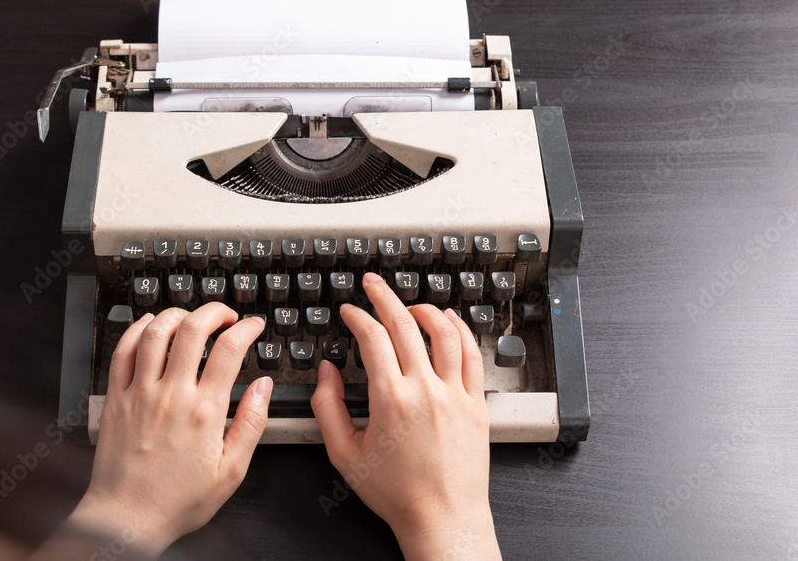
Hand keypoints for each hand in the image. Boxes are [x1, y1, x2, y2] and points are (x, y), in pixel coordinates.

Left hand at [68, 304, 271, 556]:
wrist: (126, 519)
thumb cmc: (177, 501)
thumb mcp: (231, 471)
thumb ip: (251, 423)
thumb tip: (263, 388)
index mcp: (204, 411)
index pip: (230, 349)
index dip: (247, 328)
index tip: (254, 326)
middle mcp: (171, 395)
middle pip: (193, 328)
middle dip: (215, 310)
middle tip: (226, 315)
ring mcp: (140, 393)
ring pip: (156, 332)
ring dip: (177, 314)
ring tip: (191, 317)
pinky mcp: (116, 399)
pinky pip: (123, 350)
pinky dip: (137, 329)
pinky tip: (149, 326)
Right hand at [311, 272, 500, 559]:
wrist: (443, 519)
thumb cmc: (397, 493)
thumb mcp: (345, 454)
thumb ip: (328, 408)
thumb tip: (326, 373)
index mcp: (391, 399)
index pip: (373, 338)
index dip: (357, 316)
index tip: (349, 311)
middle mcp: (425, 390)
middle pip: (406, 324)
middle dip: (385, 296)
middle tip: (373, 284)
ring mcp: (455, 394)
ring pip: (444, 332)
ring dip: (425, 309)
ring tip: (411, 303)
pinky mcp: (476, 404)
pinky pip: (473, 355)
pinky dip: (461, 331)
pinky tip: (450, 323)